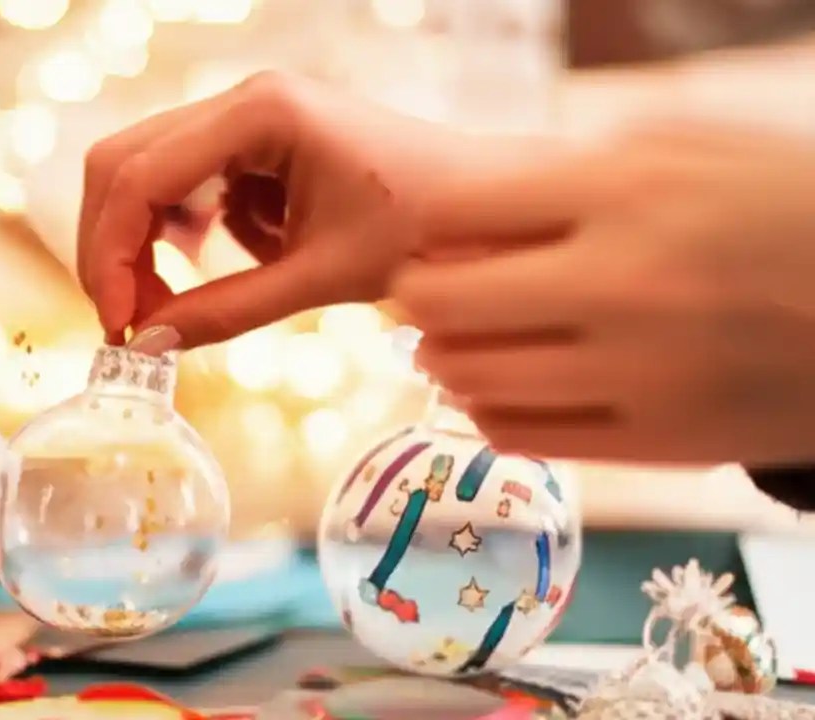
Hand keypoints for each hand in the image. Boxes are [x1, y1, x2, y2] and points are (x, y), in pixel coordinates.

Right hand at [77, 71, 461, 351]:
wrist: (486, 210)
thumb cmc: (423, 231)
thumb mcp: (319, 279)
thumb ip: (226, 311)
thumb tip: (147, 344)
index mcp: (261, 111)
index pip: (139, 176)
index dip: (112, 256)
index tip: (120, 326)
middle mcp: (242, 99)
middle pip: (122, 164)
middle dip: (114, 248)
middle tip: (130, 322)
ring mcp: (244, 117)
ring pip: (145, 175)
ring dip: (144, 244)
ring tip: (171, 304)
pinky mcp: (251, 144)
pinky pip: (185, 187)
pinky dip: (184, 236)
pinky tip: (227, 263)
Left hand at [398, 121, 814, 464]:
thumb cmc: (781, 209)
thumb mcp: (688, 148)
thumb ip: (574, 173)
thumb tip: (464, 222)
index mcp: (627, 192)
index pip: (459, 211)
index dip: (430, 228)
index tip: (433, 239)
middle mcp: (621, 284)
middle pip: (443, 304)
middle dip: (416, 298)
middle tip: (422, 296)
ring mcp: (638, 372)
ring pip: (471, 379)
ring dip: (440, 359)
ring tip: (451, 346)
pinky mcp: (659, 443)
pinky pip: (521, 437)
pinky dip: (485, 413)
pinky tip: (494, 394)